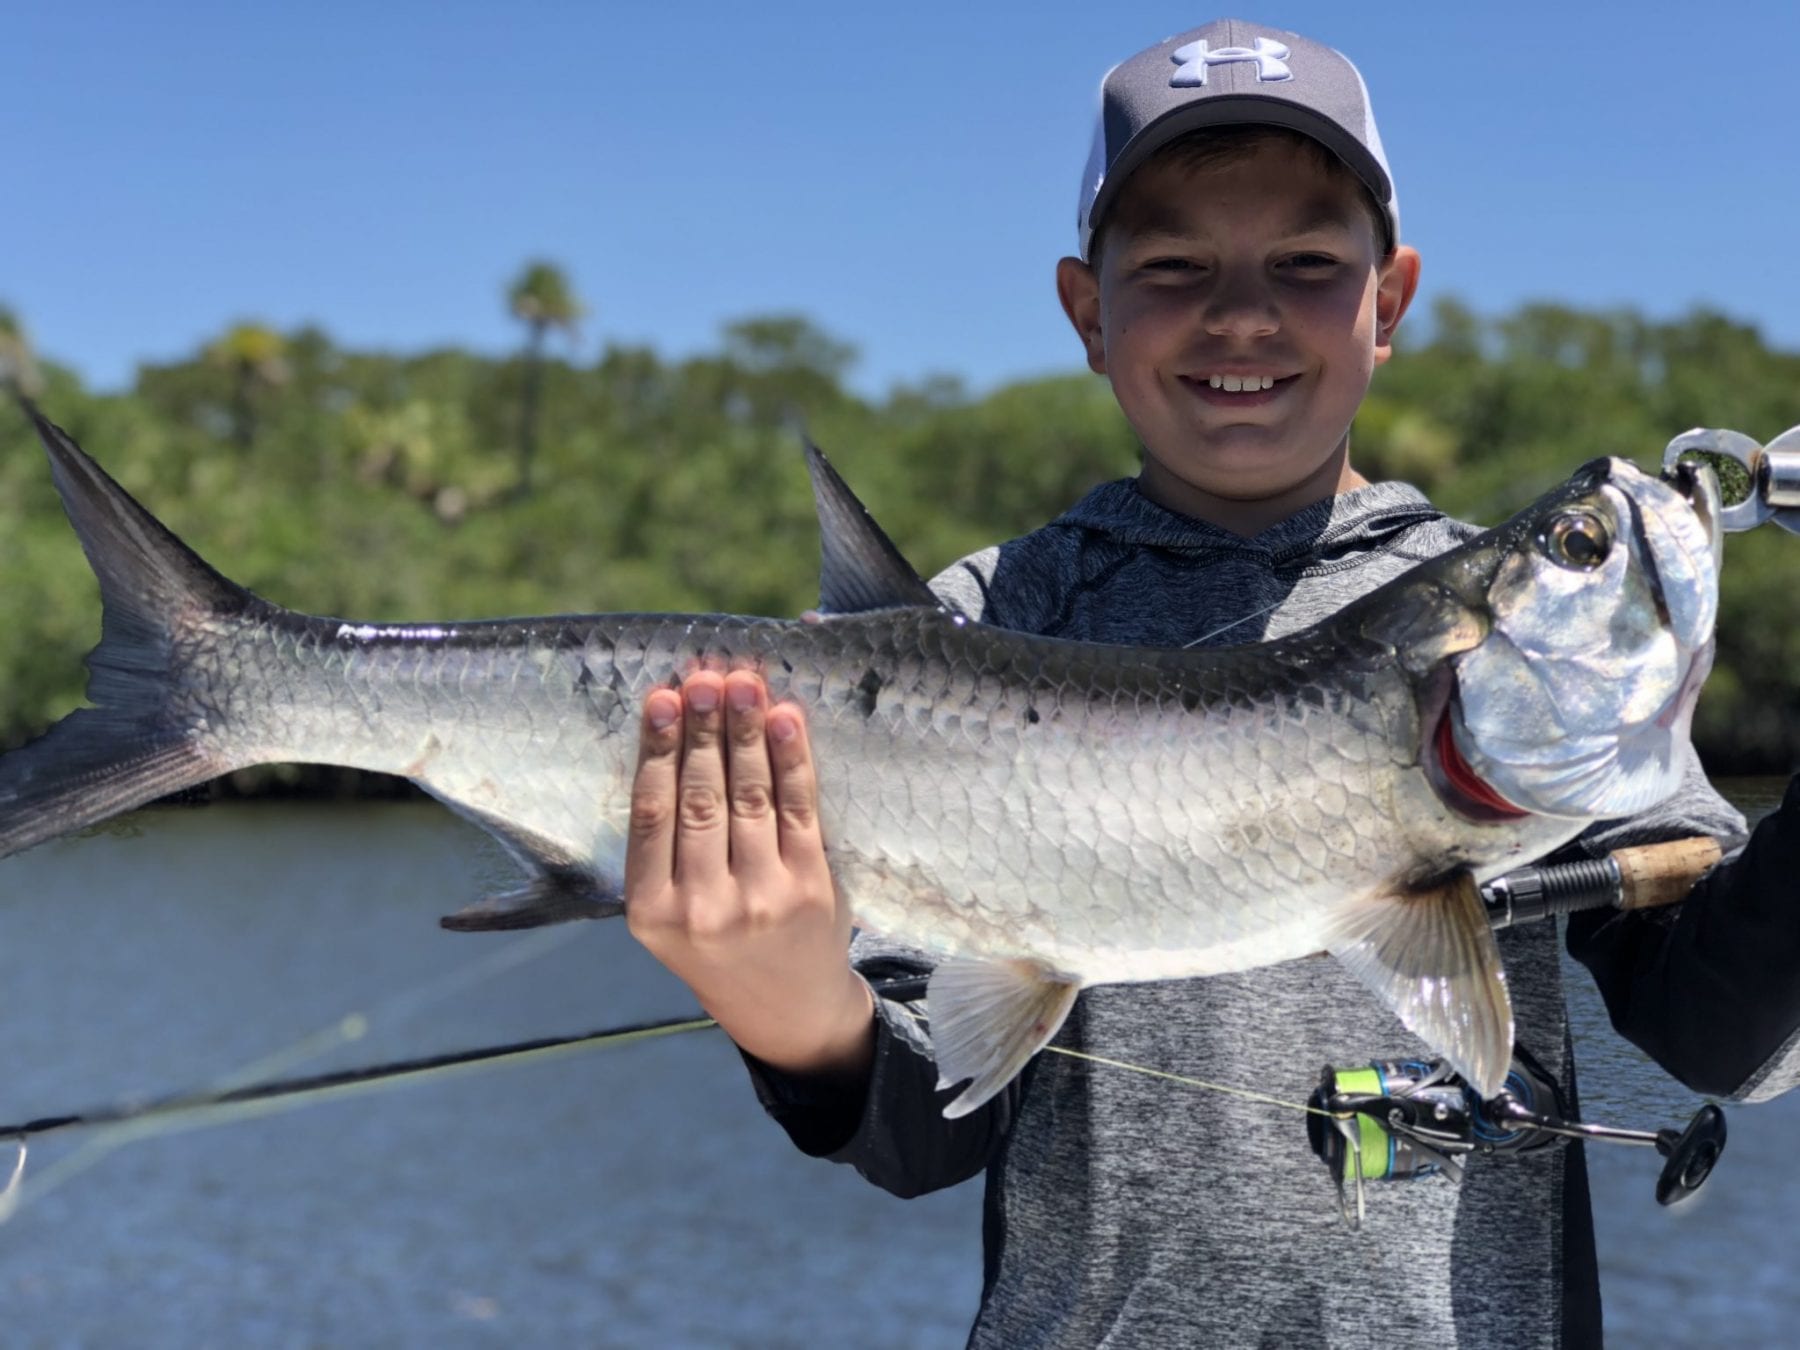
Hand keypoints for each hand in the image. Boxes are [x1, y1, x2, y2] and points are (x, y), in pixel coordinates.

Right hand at [624, 669, 874, 1079]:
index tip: (660, 697)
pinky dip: (792, 759)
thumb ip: (666, 846)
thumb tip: (673, 739)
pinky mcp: (808, 887)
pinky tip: (785, 721)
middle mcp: (702, 907)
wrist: (788, 1011)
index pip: (651, 814)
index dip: (656, 750)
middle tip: (703, 676)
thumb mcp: (670, 915)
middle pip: (700, 797)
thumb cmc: (721, 947)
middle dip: (703, 729)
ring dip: (746, 732)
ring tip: (742, 683)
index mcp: (652, 913)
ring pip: (749, 796)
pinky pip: (798, 809)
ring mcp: (760, 897)